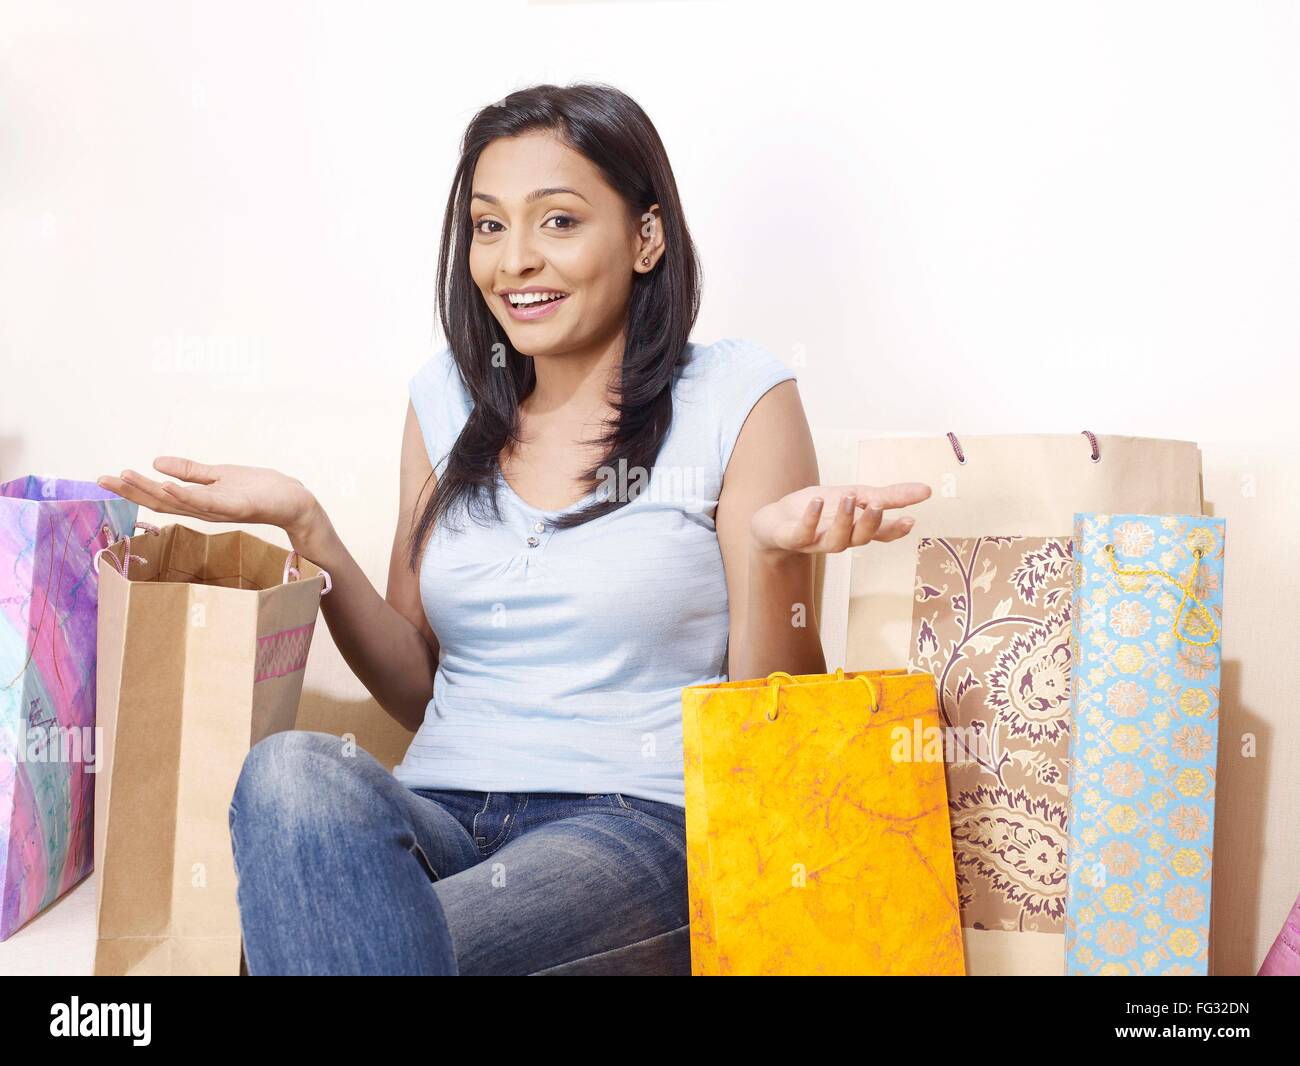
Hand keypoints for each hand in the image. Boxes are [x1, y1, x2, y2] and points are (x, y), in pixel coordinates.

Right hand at [97, 458, 320, 538]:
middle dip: (130, 491)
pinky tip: (165, 485)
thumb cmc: (260, 489)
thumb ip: (190, 471)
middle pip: (160, 501)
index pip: (158, 495)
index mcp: (198, 501)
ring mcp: (218, 509)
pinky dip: (184, 495)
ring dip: (149, 490)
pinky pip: (206, 502)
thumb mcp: (219, 475)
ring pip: (178, 502)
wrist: (294, 500)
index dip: (132, 488)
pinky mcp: (236, 506)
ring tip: (125, 477)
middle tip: (102, 480)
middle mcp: (203, 509)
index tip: (105, 479)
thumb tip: (155, 462)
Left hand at [750, 482, 930, 556]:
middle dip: (869, 524)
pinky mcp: (792, 539)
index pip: (880, 533)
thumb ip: (889, 496)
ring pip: (835, 541)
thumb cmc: (819, 510)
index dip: (895, 530)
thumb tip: (926, 490)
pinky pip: (802, 534)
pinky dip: (810, 518)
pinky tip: (816, 502)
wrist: (775, 520)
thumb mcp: (855, 495)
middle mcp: (840, 539)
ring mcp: (816, 541)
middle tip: (876, 505)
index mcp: (856, 529)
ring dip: (844, 521)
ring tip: (848, 498)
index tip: (910, 521)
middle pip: (860, 539)